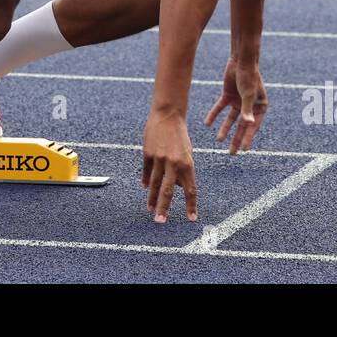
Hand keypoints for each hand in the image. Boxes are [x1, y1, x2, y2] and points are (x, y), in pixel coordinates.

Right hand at [141, 107, 196, 222]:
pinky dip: (146, 180)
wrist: (168, 114)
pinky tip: (145, 189)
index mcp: (187, 163)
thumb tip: (179, 188)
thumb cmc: (180, 135)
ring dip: (152, 199)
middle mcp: (173, 163)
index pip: (190, 189)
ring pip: (154, 183)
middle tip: (161, 221)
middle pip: (168, 190)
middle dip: (165, 207)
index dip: (191, 205)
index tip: (191, 218)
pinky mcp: (148, 153)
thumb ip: (183, 170)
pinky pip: (146, 170)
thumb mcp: (187, 152)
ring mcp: (159, 158)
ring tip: (151, 211)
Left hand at [204, 56, 266, 153]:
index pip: (253, 126)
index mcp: (260, 107)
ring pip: (230, 119)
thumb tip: (249, 124)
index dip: (248, 138)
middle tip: (231, 152)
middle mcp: (249, 106)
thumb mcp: (248, 95)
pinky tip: (207, 123)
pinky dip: (214, 115)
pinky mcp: (228, 96)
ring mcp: (238, 101)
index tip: (244, 150)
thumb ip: (247, 110)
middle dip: (236, 138)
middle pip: (241, 125)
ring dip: (224, 129)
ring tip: (218, 140)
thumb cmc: (249, 77)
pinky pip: (220, 108)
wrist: (240, 60)